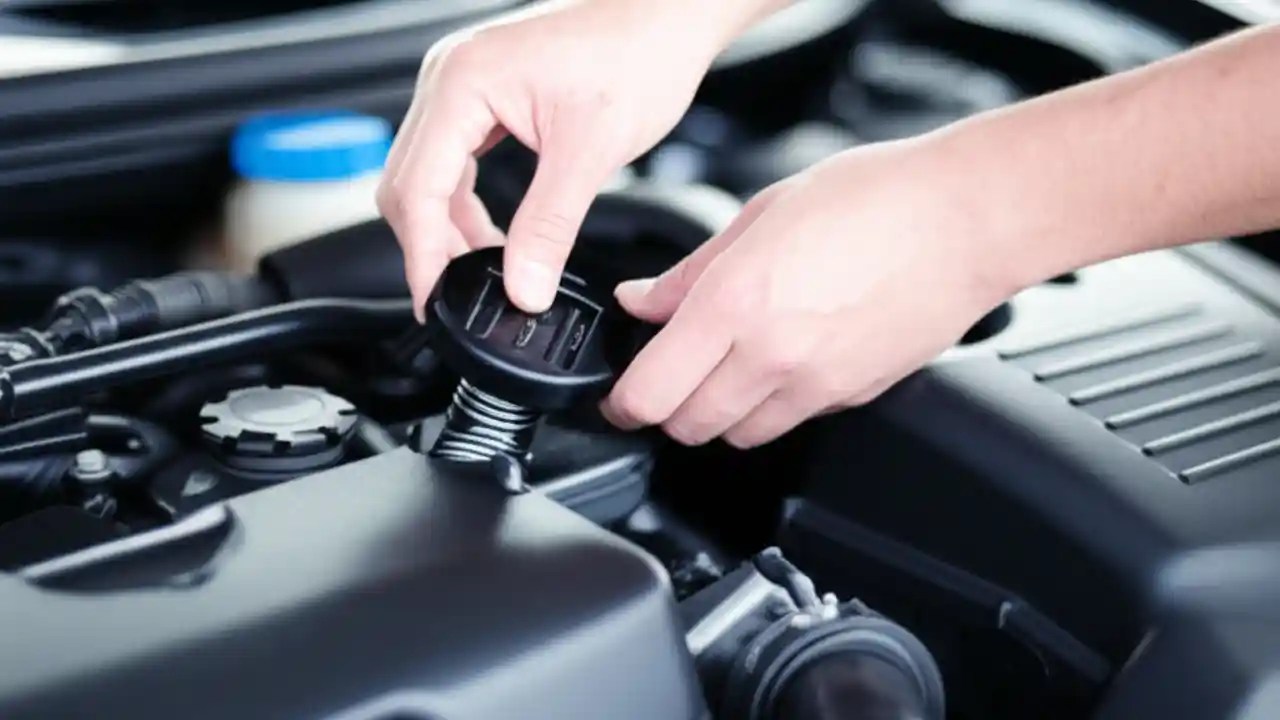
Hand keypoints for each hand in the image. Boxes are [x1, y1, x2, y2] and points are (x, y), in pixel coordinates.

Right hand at [378, 0, 771, 316]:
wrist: (670, 15)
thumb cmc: (639, 52)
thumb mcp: (591, 152)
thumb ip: (549, 227)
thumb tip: (523, 287)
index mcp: (462, 82)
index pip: (416, 187)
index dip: (423, 254)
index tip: (434, 301)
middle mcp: (450, 76)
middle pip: (407, 182)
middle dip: (430, 244)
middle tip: (461, 295)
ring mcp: (463, 83)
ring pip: (427, 174)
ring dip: (447, 227)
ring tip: (483, 271)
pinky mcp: (484, 93)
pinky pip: (453, 159)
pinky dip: (464, 203)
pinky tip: (494, 234)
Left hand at [601, 136, 1025, 447]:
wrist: (968, 218)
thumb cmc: (876, 198)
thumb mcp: (761, 214)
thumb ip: (690, 272)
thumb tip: (640, 302)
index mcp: (735, 301)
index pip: (650, 392)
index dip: (622, 403)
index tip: (618, 395)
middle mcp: (771, 354)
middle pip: (686, 428)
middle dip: (665, 411)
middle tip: (665, 380)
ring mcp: (816, 383)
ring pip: (737, 437)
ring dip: (717, 415)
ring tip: (724, 370)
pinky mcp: (852, 396)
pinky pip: (791, 422)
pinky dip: (770, 408)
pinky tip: (779, 363)